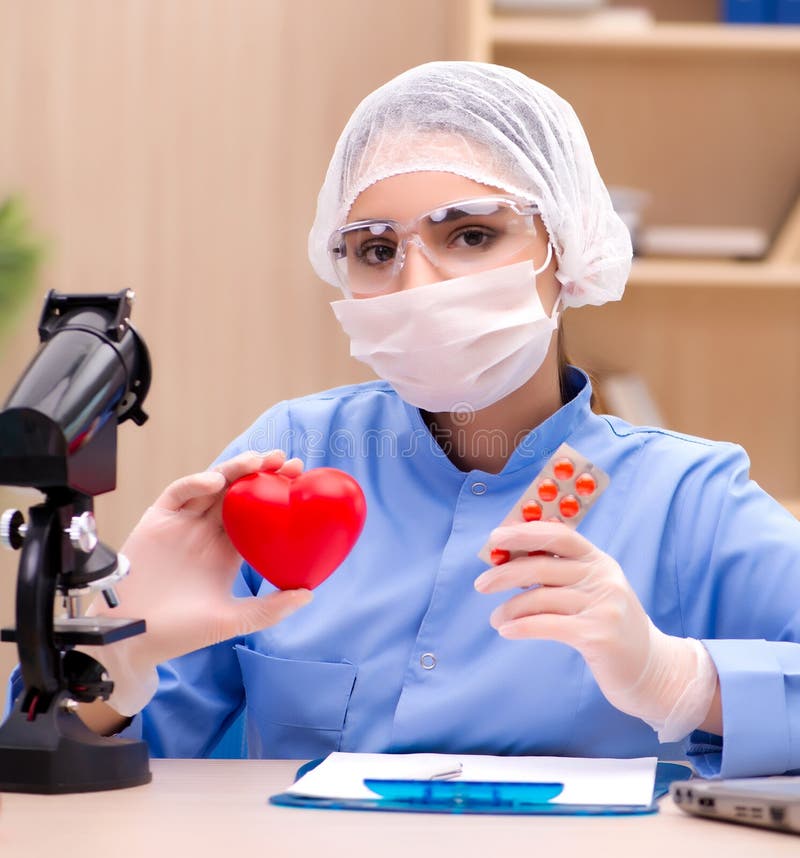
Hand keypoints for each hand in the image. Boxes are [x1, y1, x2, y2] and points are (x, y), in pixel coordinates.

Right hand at [81, 450, 312, 715]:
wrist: (131, 638)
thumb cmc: (179, 633)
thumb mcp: (232, 620)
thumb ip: (269, 609)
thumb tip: (309, 594)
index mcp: (228, 552)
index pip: (258, 516)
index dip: (278, 498)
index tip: (301, 483)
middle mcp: (208, 533)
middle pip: (238, 494)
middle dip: (262, 474)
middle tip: (287, 462)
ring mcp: (183, 524)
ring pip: (211, 487)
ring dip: (234, 470)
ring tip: (258, 461)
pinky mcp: (158, 521)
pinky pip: (179, 494)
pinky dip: (196, 483)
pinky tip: (215, 482)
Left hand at [475, 522, 717, 740]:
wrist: (652, 670)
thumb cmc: (610, 627)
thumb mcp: (593, 591)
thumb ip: (561, 574)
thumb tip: (509, 563)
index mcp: (599, 561)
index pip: (560, 535)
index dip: (525, 533)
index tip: (496, 537)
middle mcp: (603, 578)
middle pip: (543, 567)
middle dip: (505, 573)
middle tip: (481, 583)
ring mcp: (603, 606)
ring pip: (541, 598)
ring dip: (510, 608)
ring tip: (495, 618)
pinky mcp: (598, 635)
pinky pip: (547, 625)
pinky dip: (521, 626)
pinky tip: (506, 630)